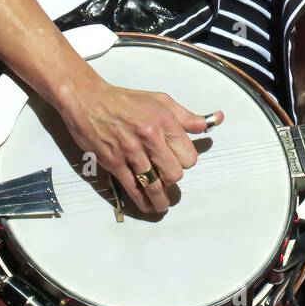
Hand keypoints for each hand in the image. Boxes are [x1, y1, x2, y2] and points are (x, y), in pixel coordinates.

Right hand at [57, 78, 219, 213]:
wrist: (89, 100)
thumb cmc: (127, 100)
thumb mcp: (161, 101)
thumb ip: (187, 116)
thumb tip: (215, 120)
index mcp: (165, 121)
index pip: (188, 155)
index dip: (186, 161)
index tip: (179, 161)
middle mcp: (150, 137)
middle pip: (175, 173)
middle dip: (173, 177)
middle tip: (167, 175)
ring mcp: (131, 152)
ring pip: (155, 185)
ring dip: (161, 199)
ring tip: (163, 206)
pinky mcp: (114, 163)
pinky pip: (133, 188)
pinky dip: (142, 201)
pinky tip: (147, 205)